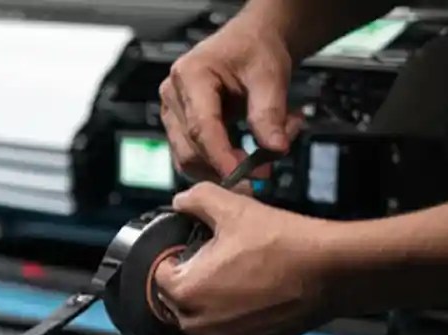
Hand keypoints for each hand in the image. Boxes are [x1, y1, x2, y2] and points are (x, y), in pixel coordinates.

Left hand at [153, 184, 338, 334]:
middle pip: (175, 297)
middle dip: (190, 276)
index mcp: (184, 292)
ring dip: (206, 297)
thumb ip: (197, 199)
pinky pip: (220, 331)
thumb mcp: (233, 208)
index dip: (177, 253)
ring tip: (235, 274)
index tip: (193, 246)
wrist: (331, 272)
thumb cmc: (285, 245)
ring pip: (196, 316)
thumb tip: (183, 201)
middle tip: (218, 258)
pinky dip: (226, 314)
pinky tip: (248, 292)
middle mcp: (196, 324)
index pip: (160, 272)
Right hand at [159, 18, 301, 181]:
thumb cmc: (256, 51)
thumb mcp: (270, 76)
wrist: (250, 43)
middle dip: (227, 166)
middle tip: (265, 170)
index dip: (221, 156)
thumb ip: (270, 113)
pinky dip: (220, 164)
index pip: (201, 126)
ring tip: (261, 156)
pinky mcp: (178, 128)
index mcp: (190, 75)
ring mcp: (172, 113)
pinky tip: (244, 155)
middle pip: (190, 149)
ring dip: (224, 167)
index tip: (244, 177)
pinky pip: (192, 158)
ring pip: (188, 159)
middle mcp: (173, 95)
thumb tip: (275, 149)